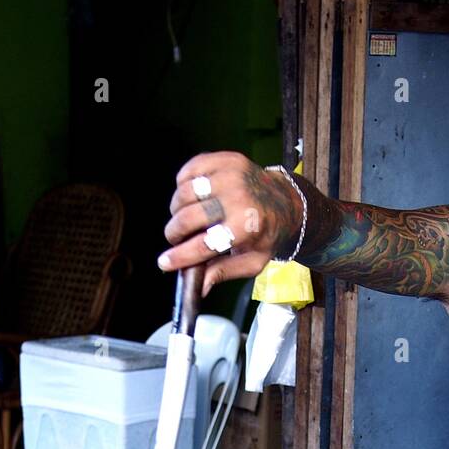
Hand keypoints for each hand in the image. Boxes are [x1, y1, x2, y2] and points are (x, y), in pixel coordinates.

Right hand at [161, 151, 302, 294]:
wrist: (285, 200)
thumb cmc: (266, 234)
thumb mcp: (252, 261)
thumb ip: (224, 272)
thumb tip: (199, 288)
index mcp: (247, 227)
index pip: (204, 245)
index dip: (180, 256)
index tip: (164, 263)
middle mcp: (239, 197)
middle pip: (188, 218)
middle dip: (174, 234)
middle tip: (175, 240)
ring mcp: (231, 174)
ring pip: (183, 193)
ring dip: (176, 210)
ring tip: (184, 219)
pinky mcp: (224, 159)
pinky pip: (187, 172)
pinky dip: (182, 186)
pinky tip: (191, 198)